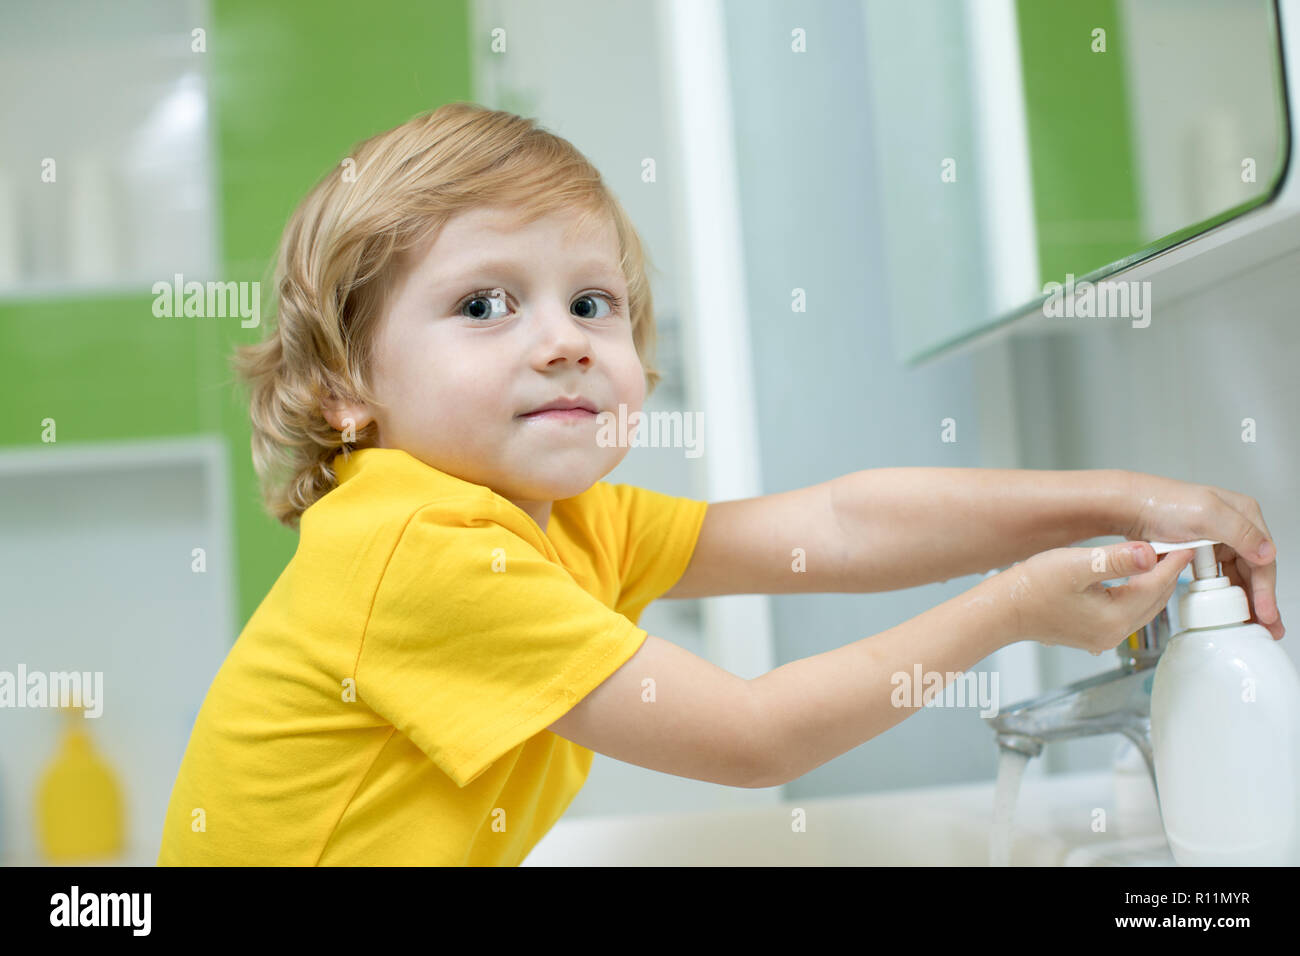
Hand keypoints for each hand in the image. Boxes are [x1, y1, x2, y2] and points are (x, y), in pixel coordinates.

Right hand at [999, 542, 1194, 653]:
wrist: (1003, 610)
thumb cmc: (1031, 587)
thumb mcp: (1075, 565)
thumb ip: (1115, 560)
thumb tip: (1150, 554)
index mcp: (1114, 618)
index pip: (1156, 585)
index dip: (1172, 562)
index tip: (1186, 544)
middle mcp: (1113, 633)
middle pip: (1155, 600)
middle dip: (1169, 574)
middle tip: (1179, 549)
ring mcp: (1103, 636)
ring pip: (1143, 608)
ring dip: (1154, 584)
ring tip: (1161, 560)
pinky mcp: (1093, 633)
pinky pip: (1127, 613)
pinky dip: (1137, 594)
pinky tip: (1134, 579)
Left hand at [1120, 472, 1282, 638]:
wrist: (1128, 507)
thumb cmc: (1161, 504)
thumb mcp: (1205, 515)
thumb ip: (1239, 532)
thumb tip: (1267, 553)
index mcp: (1244, 514)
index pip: (1263, 558)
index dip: (1266, 589)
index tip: (1266, 614)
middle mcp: (1234, 527)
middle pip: (1254, 570)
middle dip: (1261, 600)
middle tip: (1267, 628)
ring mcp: (1216, 540)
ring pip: (1237, 576)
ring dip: (1245, 600)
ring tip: (1251, 624)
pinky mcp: (1198, 551)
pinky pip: (1215, 577)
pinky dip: (1222, 594)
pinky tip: (1227, 610)